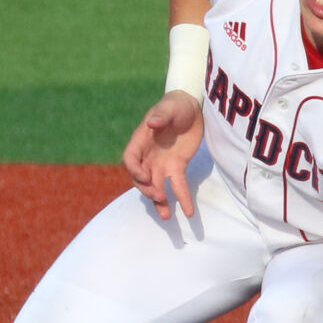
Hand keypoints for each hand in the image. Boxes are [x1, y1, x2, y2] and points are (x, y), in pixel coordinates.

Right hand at [123, 91, 204, 219]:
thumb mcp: (169, 107)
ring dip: (160, 202)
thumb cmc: (175, 105)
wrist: (191, 107)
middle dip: (148, 190)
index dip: (134, 170)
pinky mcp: (178, 168)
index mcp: (141, 141)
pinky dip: (183, 199)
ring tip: (166, 217)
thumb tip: (151, 122)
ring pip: (157, 188)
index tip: (144, 177)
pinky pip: (179, 186)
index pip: (130, 159)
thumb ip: (161, 115)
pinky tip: (189, 213)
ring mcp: (162, 164)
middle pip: (141, 178)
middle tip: (159, 197)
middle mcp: (148, 156)